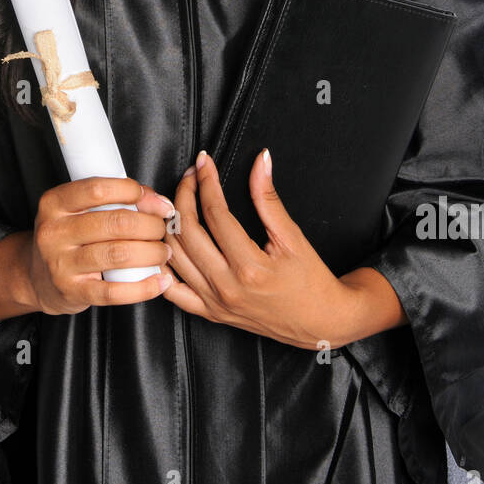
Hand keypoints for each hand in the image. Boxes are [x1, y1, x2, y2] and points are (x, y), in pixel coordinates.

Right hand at [0, 176, 174, 319]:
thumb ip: (114, 199)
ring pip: (119, 254)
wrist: (37, 277)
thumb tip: (158, 202)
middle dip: (150, 225)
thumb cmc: (69, 237)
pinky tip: (160, 281)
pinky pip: (114, 292)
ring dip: (152, 252)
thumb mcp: (79, 210)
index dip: (133, 192)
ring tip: (162, 252)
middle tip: (161, 229)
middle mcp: (54, 232)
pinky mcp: (72, 292)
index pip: (98, 189)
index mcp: (55, 203)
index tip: (155, 202)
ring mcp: (61, 264)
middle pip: (116, 223)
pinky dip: (144, 287)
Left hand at [163, 149, 406, 349]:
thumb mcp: (293, 236)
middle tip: (191, 176)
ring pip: (174, 257)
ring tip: (178, 202)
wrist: (320, 322)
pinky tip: (165, 245)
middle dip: (184, 195)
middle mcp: (226, 287)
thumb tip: (260, 161)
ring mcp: (215, 303)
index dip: (206, 182)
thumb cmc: (311, 282)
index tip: (205, 164)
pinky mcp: (211, 314)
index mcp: (250, 267)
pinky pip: (173, 292)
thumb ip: (269, 198)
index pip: (215, 213)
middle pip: (187, 231)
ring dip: (170, 224)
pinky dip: (163, 267)